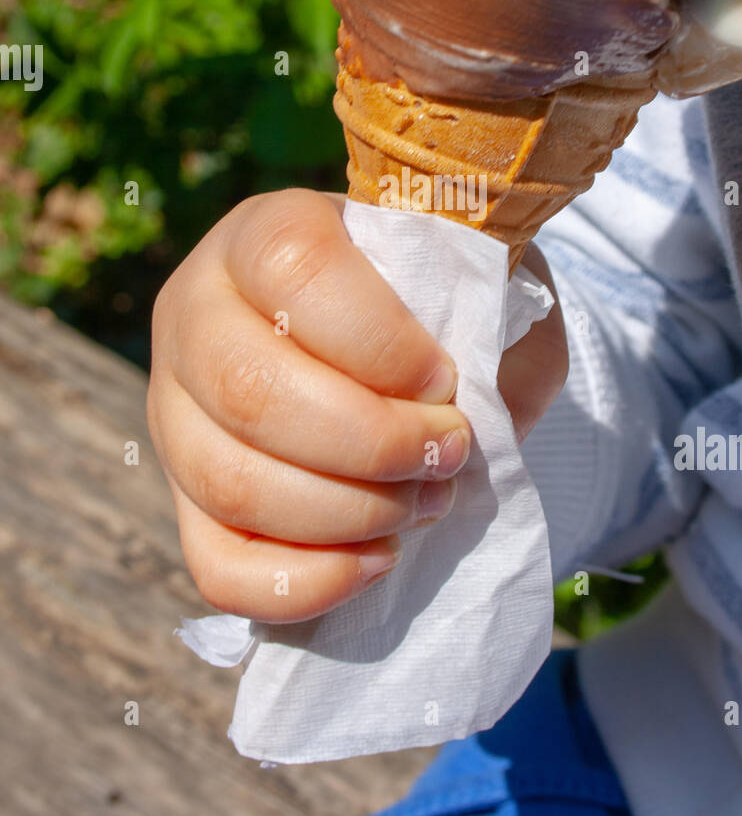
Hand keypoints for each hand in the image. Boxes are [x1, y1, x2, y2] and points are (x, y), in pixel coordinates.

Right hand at [147, 191, 566, 624]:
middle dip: (373, 445)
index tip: (446, 380)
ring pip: (231, 484)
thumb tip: (479, 407)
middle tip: (450, 454)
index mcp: (265, 233)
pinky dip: (308, 582)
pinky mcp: (184, 499)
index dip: (381, 339)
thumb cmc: (442, 305)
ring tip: (427, 501)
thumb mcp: (485, 286)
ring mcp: (174, 412)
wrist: (403, 348)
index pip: (293, 268)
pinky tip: (377, 560)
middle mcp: (195, 312)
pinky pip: (219, 566)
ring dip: (350, 514)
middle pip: (251, 391)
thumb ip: (493, 327)